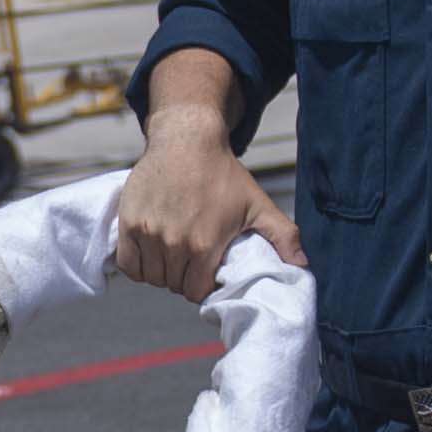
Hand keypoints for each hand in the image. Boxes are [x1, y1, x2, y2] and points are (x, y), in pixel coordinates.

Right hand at [115, 109, 305, 303]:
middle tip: (189, 260)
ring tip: (172, 255)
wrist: (186, 139)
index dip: (202, 285)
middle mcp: (174, 243)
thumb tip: (302, 264)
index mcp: (205, 245)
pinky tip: (150, 253)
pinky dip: (137, 265)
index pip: (197, 292)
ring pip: (151, 277)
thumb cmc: (223, 173)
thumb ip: (282, 235)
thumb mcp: (258, 204)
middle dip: (183, 278)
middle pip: (174, 285)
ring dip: (161, 272)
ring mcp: (149, 233)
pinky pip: (129, 265)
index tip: (205, 272)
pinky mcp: (128, 223)